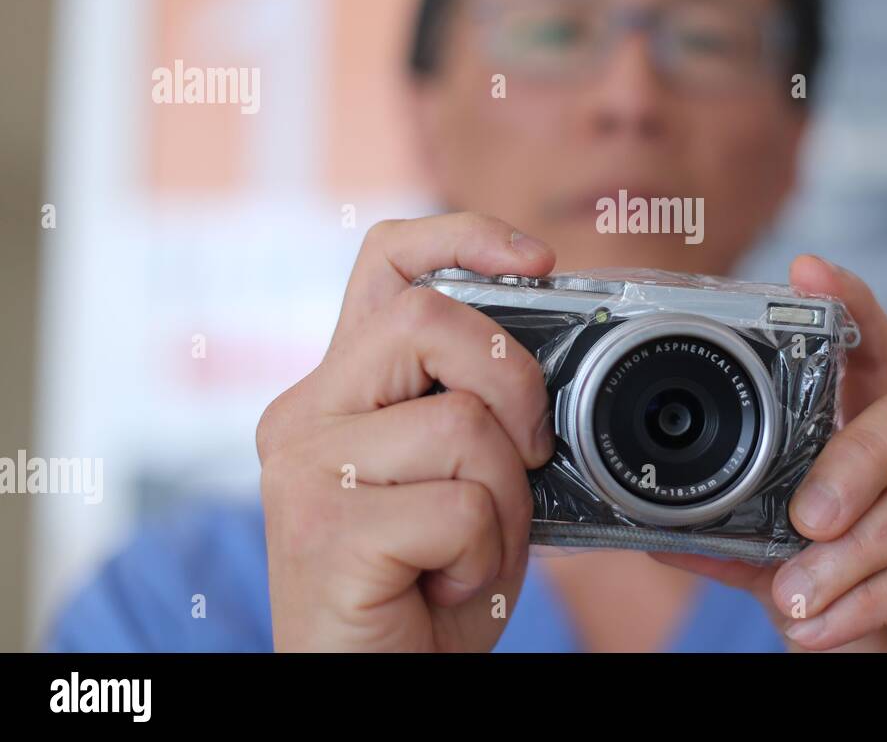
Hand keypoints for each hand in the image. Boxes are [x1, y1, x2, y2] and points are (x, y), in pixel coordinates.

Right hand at [257, 213, 554, 650]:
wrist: (379, 687)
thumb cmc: (424, 587)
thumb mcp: (461, 479)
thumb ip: (478, 412)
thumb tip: (545, 362)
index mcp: (341, 391)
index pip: (386, 262)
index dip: (463, 235)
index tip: (537, 260)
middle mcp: (306, 415)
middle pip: (428, 320)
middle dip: (514, 384)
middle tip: (528, 454)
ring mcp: (306, 470)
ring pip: (461, 423)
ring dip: (505, 500)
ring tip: (470, 551)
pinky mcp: (325, 530)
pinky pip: (460, 508)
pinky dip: (484, 557)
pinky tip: (447, 586)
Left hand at [653, 254, 886, 651]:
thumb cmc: (866, 619)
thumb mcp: (792, 577)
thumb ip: (744, 548)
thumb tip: (668, 534)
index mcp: (886, 451)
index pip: (877, 358)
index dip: (853, 306)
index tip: (806, 268)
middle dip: (857, 456)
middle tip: (806, 517)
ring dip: (855, 551)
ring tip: (802, 596)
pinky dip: (870, 598)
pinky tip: (825, 624)